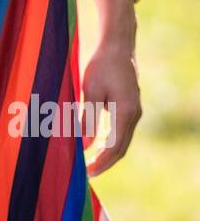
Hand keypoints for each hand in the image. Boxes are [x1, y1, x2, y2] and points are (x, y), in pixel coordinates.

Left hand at [81, 43, 141, 176]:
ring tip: (90, 163)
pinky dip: (110, 141)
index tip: (87, 172)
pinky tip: (97, 144)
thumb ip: (88, 118)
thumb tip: (85, 145)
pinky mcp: (129, 106)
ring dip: (108, 153)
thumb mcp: (91, 91)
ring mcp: (134, 110)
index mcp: (126, 112)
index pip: (115, 147)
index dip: (101, 162)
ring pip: (122, 140)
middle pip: (121, 148)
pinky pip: (121, 131)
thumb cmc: (101, 65)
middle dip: (105, 162)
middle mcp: (134, 114)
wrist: (117, 46)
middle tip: (88, 174)